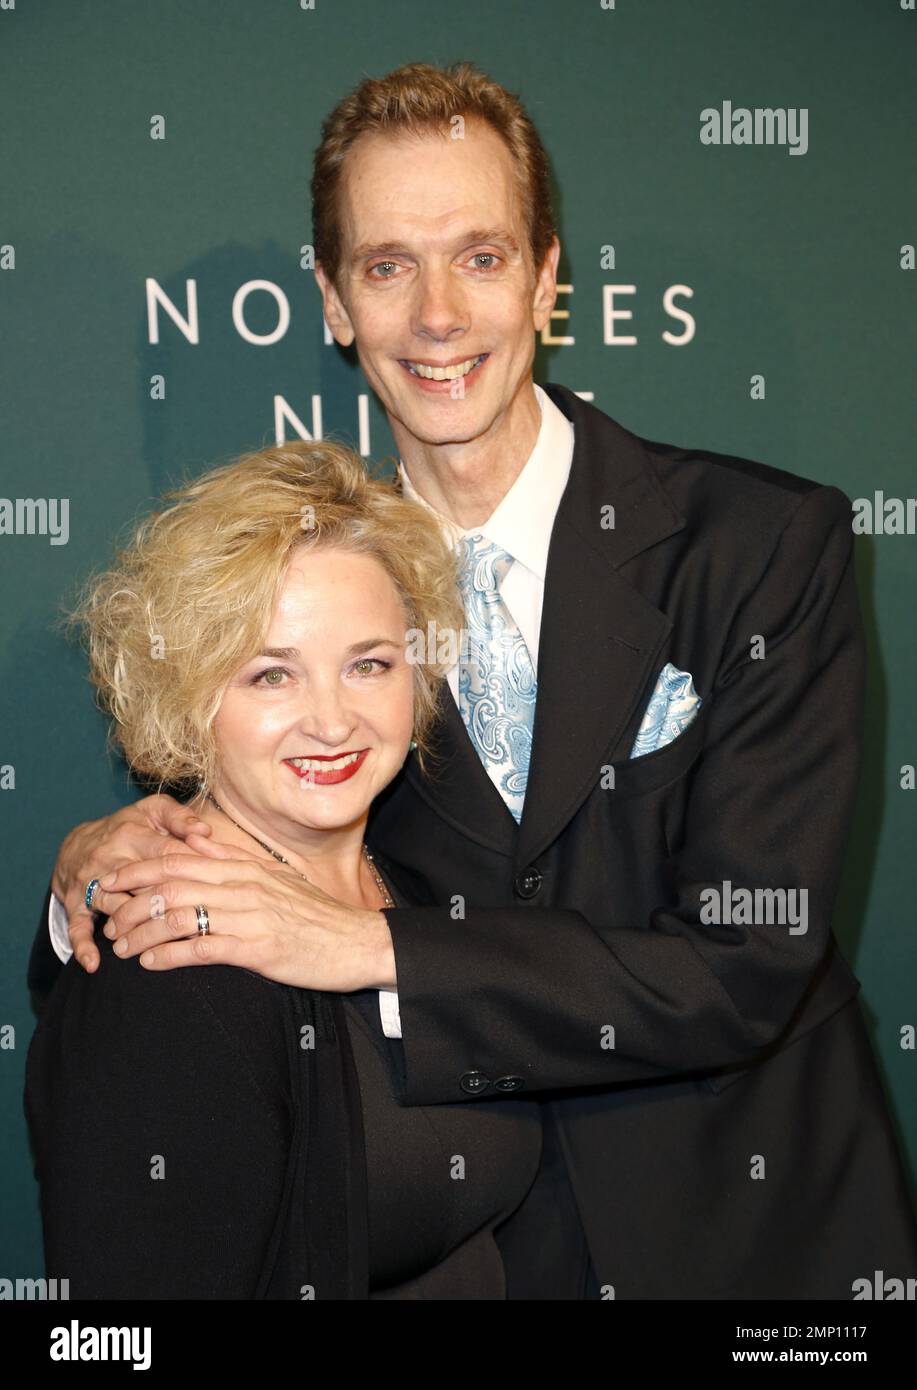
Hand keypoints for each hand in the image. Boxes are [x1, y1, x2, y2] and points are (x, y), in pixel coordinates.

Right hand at [53, 794, 212, 973]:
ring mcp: (90, 881)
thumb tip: (206, 830)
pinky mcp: (73, 900)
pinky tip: (95, 963)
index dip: (194, 874)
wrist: (76, 843)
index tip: (217, 892)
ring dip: (131, 928)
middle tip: (194, 925)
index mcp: (134, 834)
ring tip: (151, 945)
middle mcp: (110, 856)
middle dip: (167, 906)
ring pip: (113, 906)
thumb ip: (180, 816)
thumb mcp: (152, 811)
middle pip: (143, 885)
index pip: (168, 855)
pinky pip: (76, 925)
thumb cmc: (127, 827)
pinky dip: (84, 945)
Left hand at [92, 837, 397, 992]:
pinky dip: (168, 956)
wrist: (358, 942)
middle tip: (108, 921)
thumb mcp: (276, 879)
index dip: (138, 869)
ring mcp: (250, 916)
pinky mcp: (257, 949)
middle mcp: (243, 886)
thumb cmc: (316, 916)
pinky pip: (200, 949)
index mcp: (245, 868)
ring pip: (178, 916)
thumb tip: (197, 844)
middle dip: (130, 903)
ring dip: (142, 932)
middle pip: (169, 886)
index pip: (178, 860)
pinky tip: (151, 964)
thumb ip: (235, 861)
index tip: (112, 881)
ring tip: (123, 947)